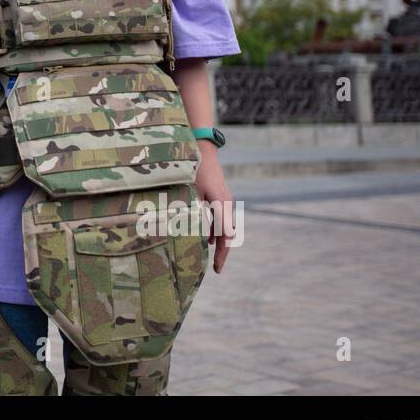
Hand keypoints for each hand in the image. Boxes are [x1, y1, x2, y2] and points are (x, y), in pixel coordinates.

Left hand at [194, 144, 233, 273]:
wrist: (202, 150)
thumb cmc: (194, 170)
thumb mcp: (192, 192)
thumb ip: (197, 213)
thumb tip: (198, 235)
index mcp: (221, 205)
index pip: (224, 236)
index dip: (222, 254)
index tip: (217, 268)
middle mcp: (226, 204)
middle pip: (226, 235)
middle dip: (221, 252)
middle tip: (215, 269)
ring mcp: (225, 201)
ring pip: (223, 227)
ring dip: (217, 242)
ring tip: (210, 258)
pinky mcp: (220, 198)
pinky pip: (220, 219)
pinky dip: (214, 230)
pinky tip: (207, 240)